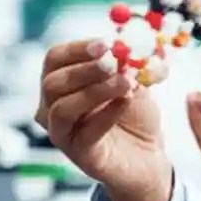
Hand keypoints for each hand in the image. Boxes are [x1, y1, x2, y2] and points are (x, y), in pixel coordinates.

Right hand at [35, 39, 170, 200]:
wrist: (148, 156)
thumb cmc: (134, 115)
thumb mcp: (136, 80)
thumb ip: (135, 62)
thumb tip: (140, 44)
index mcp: (63, 83)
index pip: (54, 59)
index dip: (77, 49)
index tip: (106, 44)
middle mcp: (53, 107)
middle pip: (52, 82)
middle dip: (85, 69)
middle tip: (114, 63)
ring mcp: (62, 133)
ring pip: (61, 108)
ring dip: (95, 90)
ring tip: (126, 83)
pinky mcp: (78, 154)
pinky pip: (84, 132)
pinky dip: (107, 113)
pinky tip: (127, 101)